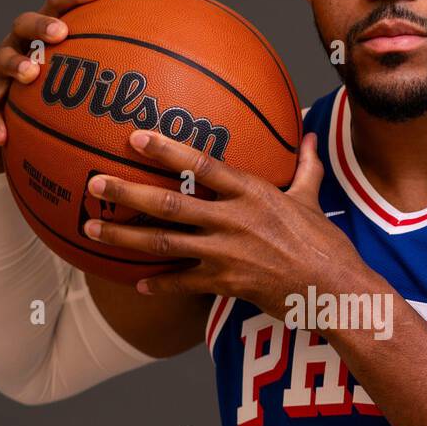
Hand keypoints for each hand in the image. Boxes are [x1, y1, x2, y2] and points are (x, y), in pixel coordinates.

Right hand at [0, 0, 104, 173]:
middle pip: (24, 24)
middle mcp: (17, 47)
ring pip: (2, 60)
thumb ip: (100, 73)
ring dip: (16, 64)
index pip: (55, 7)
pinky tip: (4, 135)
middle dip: (42, 25)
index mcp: (40, 37)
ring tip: (31, 73)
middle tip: (60, 33)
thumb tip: (152, 75)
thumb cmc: (41, 93)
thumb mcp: (66, 79)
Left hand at [82, 129, 374, 317]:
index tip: (134, 138)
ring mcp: (226, 253)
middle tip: (95, 183)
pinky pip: (183, 283)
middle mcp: (233, 219)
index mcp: (252, 192)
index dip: (166, 150)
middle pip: (169, 203)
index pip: (202, 164)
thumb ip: (305, 166)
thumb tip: (311, 135)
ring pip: (165, 243)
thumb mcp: (312, 199)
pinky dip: (158, 285)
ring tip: (92, 229)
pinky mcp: (226, 283)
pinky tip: (137, 285)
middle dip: (127, 193)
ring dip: (125, 238)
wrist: (334, 290)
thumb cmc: (326, 244)